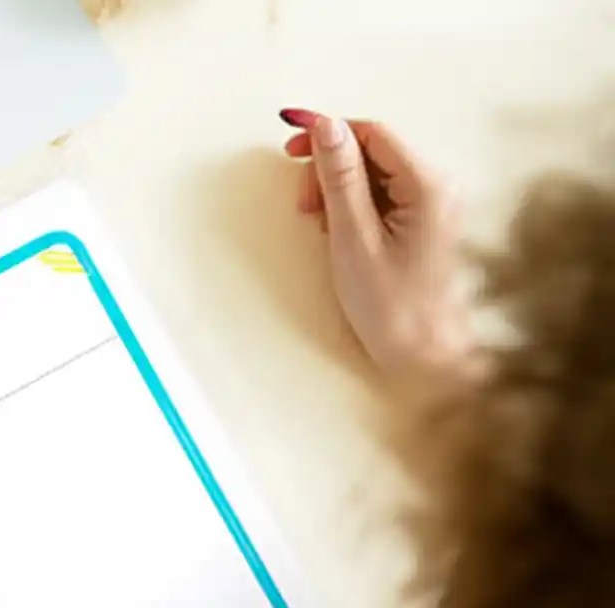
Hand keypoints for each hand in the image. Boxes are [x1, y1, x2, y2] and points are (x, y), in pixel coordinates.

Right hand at [280, 109, 475, 379]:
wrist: (430, 360)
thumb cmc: (394, 309)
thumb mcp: (354, 239)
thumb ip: (339, 178)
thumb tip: (325, 126)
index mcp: (427, 186)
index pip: (372, 133)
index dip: (328, 135)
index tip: (290, 148)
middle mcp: (439, 188)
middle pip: (373, 151)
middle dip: (331, 169)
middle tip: (304, 206)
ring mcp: (435, 207)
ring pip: (375, 175)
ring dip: (340, 191)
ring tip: (323, 229)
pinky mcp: (427, 226)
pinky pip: (384, 198)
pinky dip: (356, 209)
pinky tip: (342, 236)